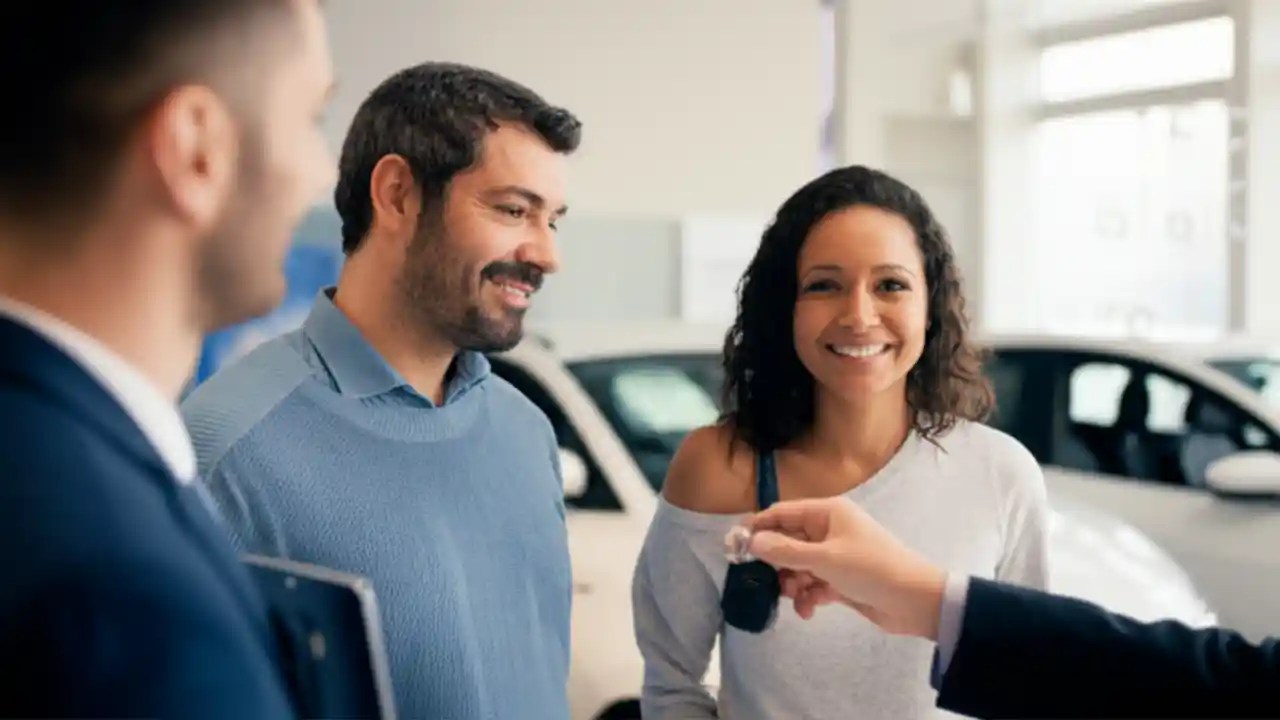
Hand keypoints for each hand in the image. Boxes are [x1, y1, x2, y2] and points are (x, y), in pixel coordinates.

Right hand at [745, 496, 946, 639]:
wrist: (915, 601)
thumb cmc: (870, 569)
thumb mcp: (825, 559)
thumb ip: (785, 551)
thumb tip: (751, 541)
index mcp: (827, 513)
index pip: (782, 513)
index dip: (757, 527)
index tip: (733, 546)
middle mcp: (829, 530)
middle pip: (788, 541)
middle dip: (776, 562)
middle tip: (762, 580)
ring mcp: (835, 555)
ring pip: (798, 566)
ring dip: (792, 583)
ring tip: (795, 597)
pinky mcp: (841, 580)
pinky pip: (812, 584)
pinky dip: (808, 597)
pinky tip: (809, 610)